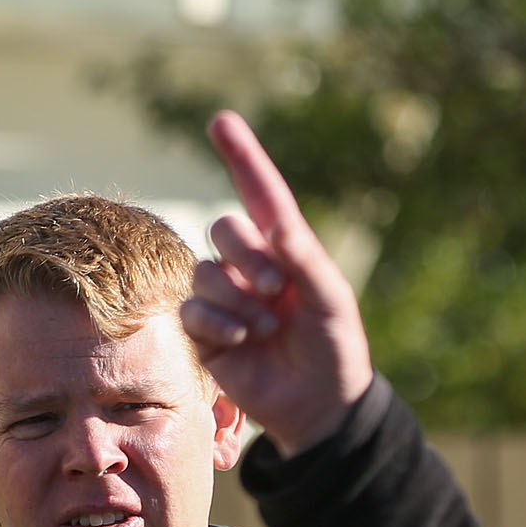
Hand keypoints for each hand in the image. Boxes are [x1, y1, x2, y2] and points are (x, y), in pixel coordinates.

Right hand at [180, 111, 374, 457]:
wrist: (316, 405)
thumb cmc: (333, 347)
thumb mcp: (330, 300)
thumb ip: (305, 259)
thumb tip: (276, 224)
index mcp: (284, 247)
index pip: (259, 192)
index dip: (241, 156)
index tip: (221, 121)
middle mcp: (249, 265)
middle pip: (224, 230)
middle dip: (248, 257)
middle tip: (277, 292)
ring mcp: (224, 297)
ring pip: (205, 272)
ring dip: (235, 298)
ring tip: (264, 328)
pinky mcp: (203, 331)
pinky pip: (192, 310)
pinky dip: (216, 322)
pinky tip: (240, 340)